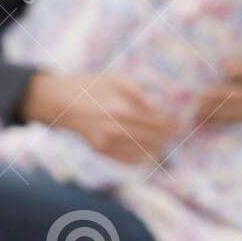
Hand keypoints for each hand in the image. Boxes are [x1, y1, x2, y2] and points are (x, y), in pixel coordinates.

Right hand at [20, 71, 175, 162]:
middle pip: (153, 139)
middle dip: (167, 137)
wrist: (61, 102)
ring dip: (156, 148)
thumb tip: (158, 110)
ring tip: (163, 143)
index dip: (172, 125)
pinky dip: (140, 157)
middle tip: (175, 133)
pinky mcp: (100, 151)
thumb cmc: (91, 86)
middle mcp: (117, 130)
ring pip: (142, 153)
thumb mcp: (117, 80)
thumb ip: (140, 95)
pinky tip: (147, 152)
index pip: (157, 123)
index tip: (180, 123)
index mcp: (123, 111)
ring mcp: (108, 144)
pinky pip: (126, 160)